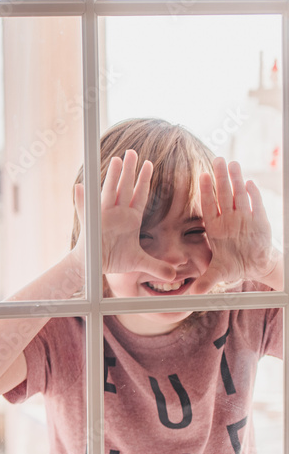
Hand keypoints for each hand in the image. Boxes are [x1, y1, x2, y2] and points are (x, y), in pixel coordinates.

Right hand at [75, 149, 175, 281]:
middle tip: (133, 152)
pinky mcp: (91, 225)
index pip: (139, 195)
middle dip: (129, 170)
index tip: (149, 164)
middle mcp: (117, 214)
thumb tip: (175, 276)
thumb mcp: (139, 263)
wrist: (93, 268)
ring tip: (115, 160)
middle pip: (124, 187)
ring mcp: (103, 217)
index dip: (144, 180)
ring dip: (111, 177)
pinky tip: (80, 188)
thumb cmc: (113, 260)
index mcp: (130, 219)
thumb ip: (157, 266)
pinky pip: (85, 211)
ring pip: (108, 193)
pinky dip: (81, 200)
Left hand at [192, 157, 276, 293]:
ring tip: (233, 163)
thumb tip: (194, 294)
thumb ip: (206, 281)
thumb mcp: (218, 274)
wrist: (255, 265)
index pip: (209, 206)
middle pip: (224, 194)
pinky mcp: (259, 221)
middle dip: (220, 177)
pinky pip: (256, 205)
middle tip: (217, 159)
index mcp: (216, 228)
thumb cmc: (234, 266)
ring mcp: (244, 218)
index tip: (202, 177)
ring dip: (237, 179)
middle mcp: (229, 219)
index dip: (206, 192)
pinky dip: (254, 195)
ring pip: (239, 195)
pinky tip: (250, 183)